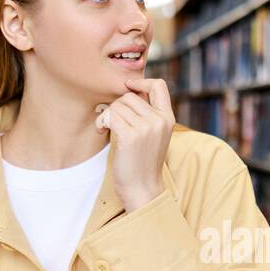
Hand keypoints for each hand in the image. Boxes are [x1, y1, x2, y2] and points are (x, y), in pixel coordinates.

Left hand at [94, 77, 174, 210]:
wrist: (142, 189)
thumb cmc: (143, 163)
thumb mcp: (154, 135)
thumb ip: (148, 115)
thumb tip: (130, 90)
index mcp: (168, 118)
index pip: (159, 85)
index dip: (141, 81)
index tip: (128, 88)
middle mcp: (159, 120)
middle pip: (129, 96)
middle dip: (116, 106)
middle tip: (111, 121)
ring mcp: (146, 128)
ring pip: (118, 105)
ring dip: (107, 115)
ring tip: (107, 128)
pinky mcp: (130, 136)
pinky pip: (110, 115)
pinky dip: (101, 121)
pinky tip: (102, 130)